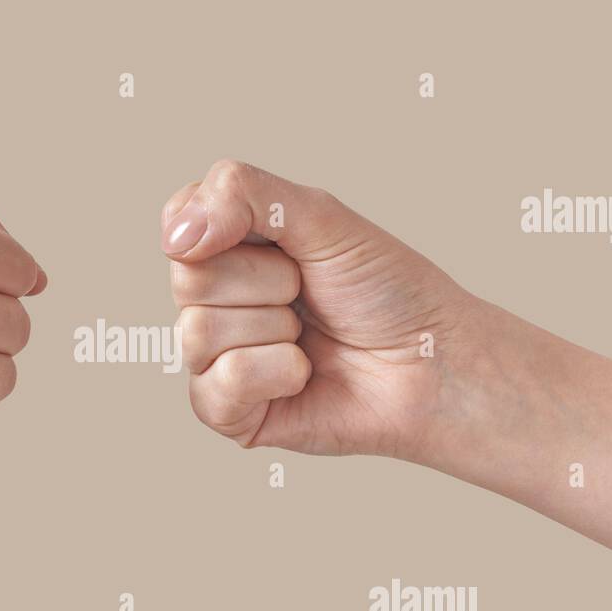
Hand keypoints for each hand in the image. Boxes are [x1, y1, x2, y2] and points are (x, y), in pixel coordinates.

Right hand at [162, 159, 469, 457]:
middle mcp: (216, 304)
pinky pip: (218, 385)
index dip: (218, 227)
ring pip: (198, 333)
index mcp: (231, 249)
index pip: (179, 223)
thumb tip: (177, 234)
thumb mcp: (320, 217)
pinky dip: (274, 373)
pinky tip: (304, 375)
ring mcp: (218, 360)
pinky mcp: (230, 415)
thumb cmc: (388, 291)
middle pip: (188, 279)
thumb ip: (244, 196)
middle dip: (266, 281)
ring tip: (310, 337)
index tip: (278, 238)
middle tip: (308, 292)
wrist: (434, 362)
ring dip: (275, 329)